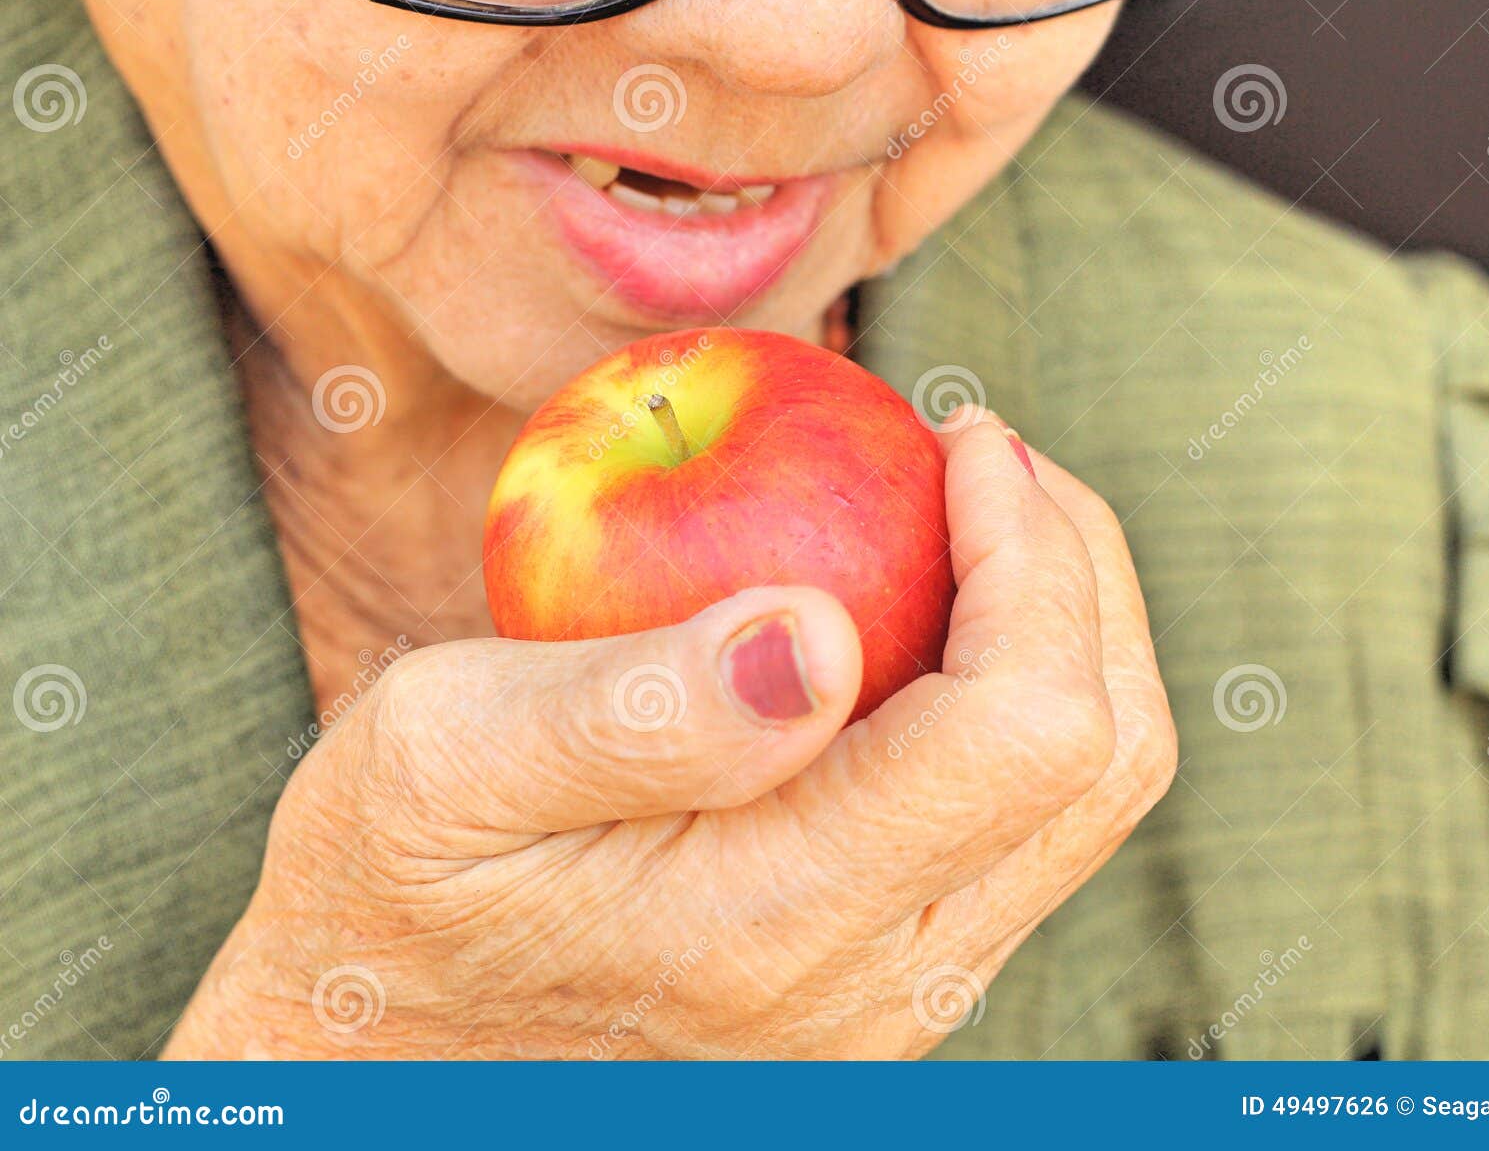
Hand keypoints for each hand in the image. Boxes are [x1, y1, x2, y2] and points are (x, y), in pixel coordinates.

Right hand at [163, 415, 1175, 1059]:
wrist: (382, 1050)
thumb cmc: (389, 882)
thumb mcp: (446, 760)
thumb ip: (638, 709)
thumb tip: (822, 630)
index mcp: (776, 924)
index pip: (1024, 728)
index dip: (1037, 556)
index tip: (957, 438)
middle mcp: (874, 990)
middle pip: (1106, 766)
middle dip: (1083, 575)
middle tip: (982, 454)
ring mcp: (891, 1003)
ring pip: (1082, 805)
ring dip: (1064, 634)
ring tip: (968, 515)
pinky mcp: (880, 983)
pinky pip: (1016, 826)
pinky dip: (1009, 695)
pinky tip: (917, 613)